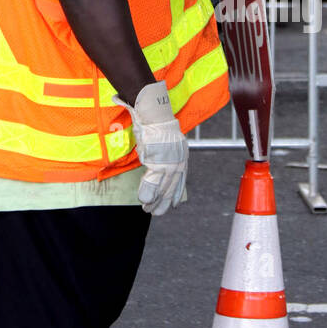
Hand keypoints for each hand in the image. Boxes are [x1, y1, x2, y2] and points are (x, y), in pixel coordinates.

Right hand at [112, 80, 187, 215]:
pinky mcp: (159, 162)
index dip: (176, 193)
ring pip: (163, 187)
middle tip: (157, 213)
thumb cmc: (154, 125)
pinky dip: (148, 192)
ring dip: (154, 200)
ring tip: (148, 209)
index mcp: (181, 156)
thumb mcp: (160, 143)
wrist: (153, 114)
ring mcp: (170, 162)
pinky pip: (154, 181)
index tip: (174, 204)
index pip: (180, 179)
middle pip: (171, 187)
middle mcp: (179, 161)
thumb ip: (157, 154)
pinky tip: (144, 200)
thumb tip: (153, 159)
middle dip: (164, 202)